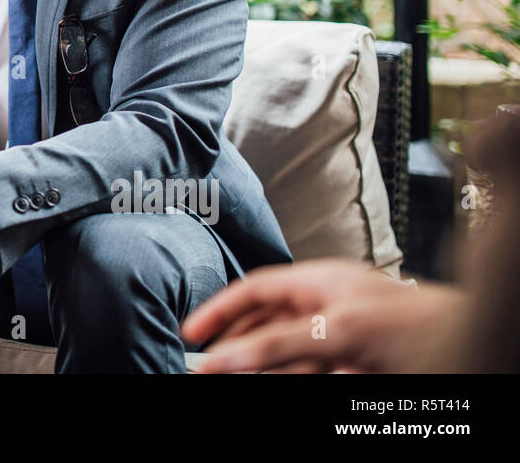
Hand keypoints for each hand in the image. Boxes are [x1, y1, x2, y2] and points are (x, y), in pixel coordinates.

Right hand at [181, 258, 463, 373]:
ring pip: (288, 355)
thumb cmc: (416, 323)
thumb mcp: (335, 329)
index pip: (255, 289)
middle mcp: (327, 307)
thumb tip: (227, 355)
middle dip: (237, 346)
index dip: (221, 309)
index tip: (193, 332)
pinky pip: (313, 371)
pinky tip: (287, 381)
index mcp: (320, 282)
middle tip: (210, 369)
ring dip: (266, 368)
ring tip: (238, 378)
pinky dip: (296, 377)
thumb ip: (278, 342)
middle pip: (267, 326)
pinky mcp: (355, 365)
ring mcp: (342, 339)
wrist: (469, 348)